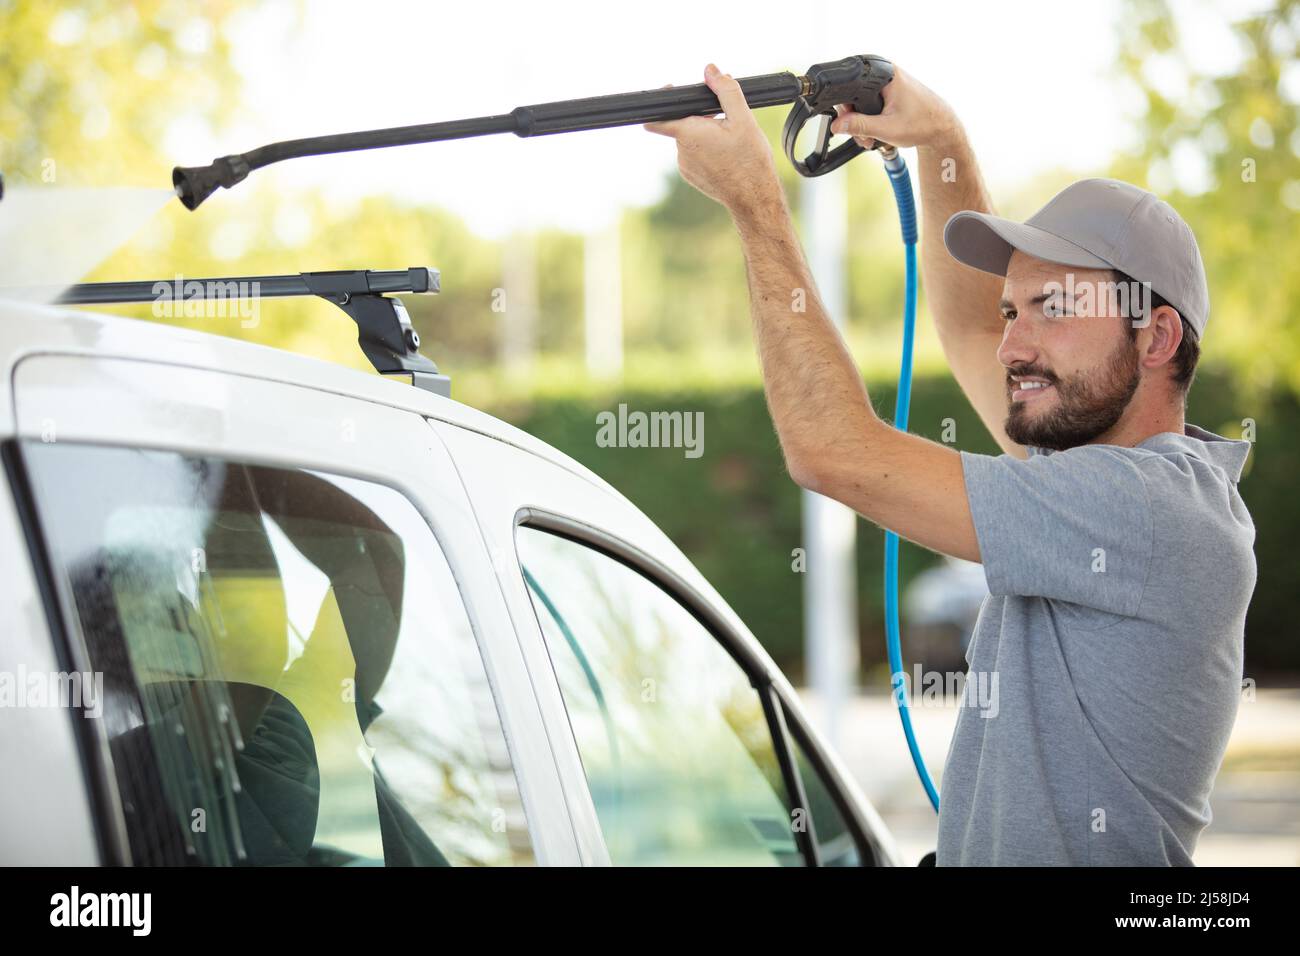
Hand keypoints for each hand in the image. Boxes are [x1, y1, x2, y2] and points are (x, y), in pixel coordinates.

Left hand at [644, 63, 781, 215]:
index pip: (656, 117)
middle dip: (700, 116)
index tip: (673, 91)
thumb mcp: (742, 119)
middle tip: (723, 118)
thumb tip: (711, 71)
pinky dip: (707, 150)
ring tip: (729, 141)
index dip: (661, 101)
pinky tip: (726, 154)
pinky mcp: (692, 177)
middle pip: (682, 124)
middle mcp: (681, 152)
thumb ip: (725, 90)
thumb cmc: (749, 161)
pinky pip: (695, 155)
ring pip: (690, 140)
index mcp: (688, 134)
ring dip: (705, 134)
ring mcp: (685, 167)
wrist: (754, 198)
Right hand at [829, 64, 959, 150]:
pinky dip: (870, 120)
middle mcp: (887, 74)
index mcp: (885, 74)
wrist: (942, 128)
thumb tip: (837, 125)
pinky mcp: (891, 92)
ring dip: (862, 123)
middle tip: (863, 135)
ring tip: (871, 137)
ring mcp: (889, 83)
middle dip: (854, 119)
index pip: (850, 83)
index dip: (846, 105)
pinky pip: (871, 104)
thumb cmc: (923, 123)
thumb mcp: (887, 128)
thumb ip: (859, 126)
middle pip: (854, 94)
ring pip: (862, 102)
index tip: (848, 122)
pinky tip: (876, 131)